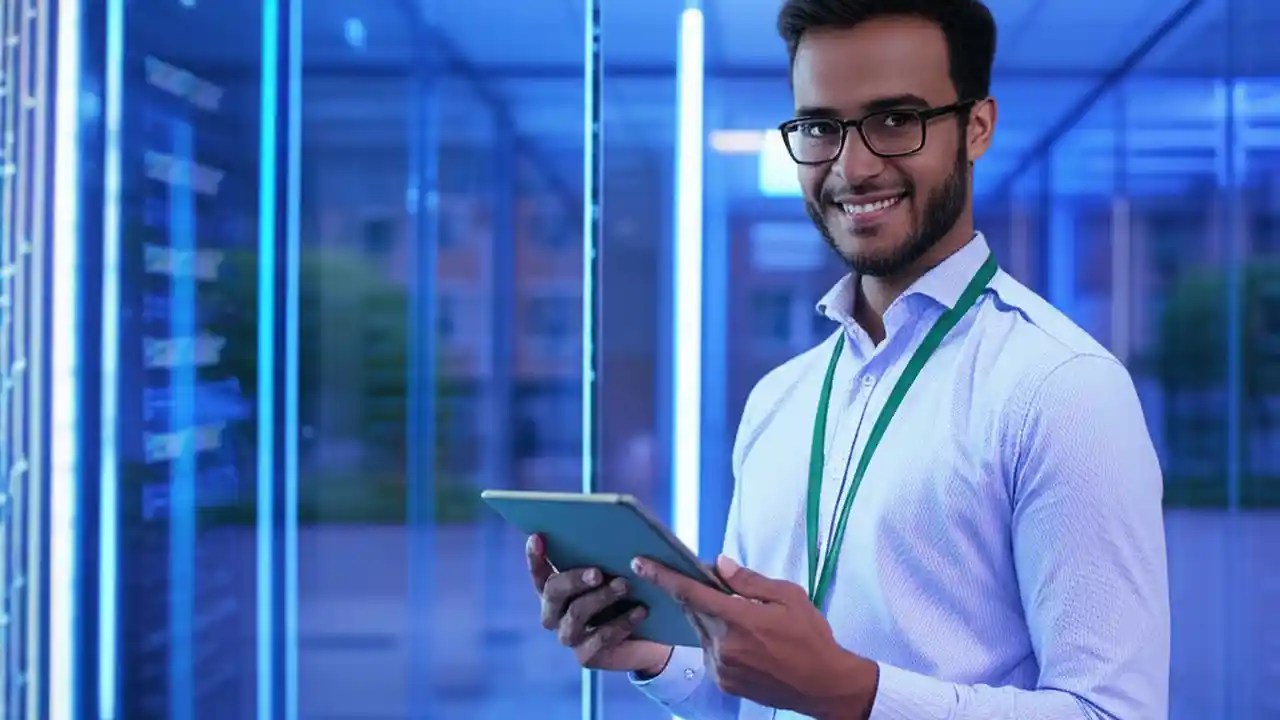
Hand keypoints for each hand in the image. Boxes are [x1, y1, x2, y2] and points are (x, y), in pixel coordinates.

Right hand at [527, 534, 672, 674]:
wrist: (651, 638)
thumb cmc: (630, 594)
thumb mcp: (618, 571)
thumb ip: (607, 555)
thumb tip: (610, 529)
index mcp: (558, 589)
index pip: (539, 572)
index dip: (535, 557)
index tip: (538, 537)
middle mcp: (556, 613)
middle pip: (552, 591)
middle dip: (574, 579)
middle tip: (597, 572)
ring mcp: (568, 636)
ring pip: (575, 613)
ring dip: (600, 598)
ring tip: (624, 585)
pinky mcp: (586, 656)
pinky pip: (599, 638)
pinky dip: (621, 622)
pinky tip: (640, 610)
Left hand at [631, 554, 878, 719]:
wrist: (824, 686)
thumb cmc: (811, 637)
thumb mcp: (788, 597)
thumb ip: (748, 581)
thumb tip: (719, 564)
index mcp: (738, 620)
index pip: (690, 592)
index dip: (662, 575)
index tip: (640, 562)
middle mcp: (723, 645)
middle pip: (694, 610)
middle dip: (696, 592)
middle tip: (713, 581)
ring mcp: (720, 667)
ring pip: (701, 630)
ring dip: (710, 617)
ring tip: (740, 615)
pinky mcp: (722, 682)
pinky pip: (709, 651)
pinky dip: (717, 638)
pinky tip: (743, 638)